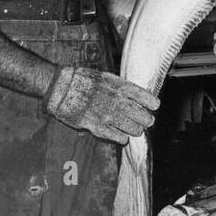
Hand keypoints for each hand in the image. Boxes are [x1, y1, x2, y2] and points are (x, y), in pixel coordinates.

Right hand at [43, 65, 159, 143]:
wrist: (62, 87)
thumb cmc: (83, 80)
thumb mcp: (107, 77)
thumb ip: (122, 88)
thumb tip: (136, 98)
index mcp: (121, 87)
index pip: (146, 98)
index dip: (152, 104)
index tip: (154, 106)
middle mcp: (117, 101)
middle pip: (143, 117)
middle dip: (146, 120)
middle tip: (146, 121)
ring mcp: (108, 115)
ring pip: (134, 129)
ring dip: (136, 130)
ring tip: (135, 129)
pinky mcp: (97, 127)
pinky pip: (119, 137)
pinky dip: (123, 137)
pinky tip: (122, 136)